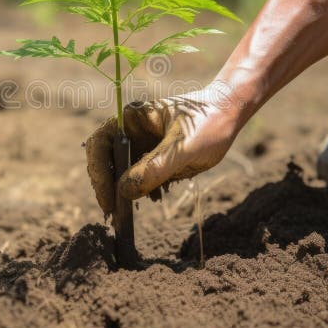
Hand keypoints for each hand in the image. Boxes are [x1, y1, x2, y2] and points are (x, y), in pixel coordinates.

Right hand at [85, 82, 244, 216]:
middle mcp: (131, 131)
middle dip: (109, 186)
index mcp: (131, 119)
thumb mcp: (182, 148)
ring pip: (121, 171)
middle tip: (116, 213)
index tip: (108, 200)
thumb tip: (124, 192)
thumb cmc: (207, 121)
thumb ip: (154, 168)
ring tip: (132, 210)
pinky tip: (156, 197)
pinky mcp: (155, 157)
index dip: (98, 173)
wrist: (229, 115)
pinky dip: (142, 190)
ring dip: (124, 191)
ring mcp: (142, 144)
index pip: (100, 144)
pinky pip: (140, 176)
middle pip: (106, 160)